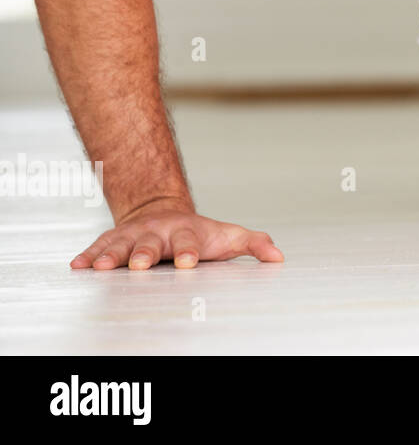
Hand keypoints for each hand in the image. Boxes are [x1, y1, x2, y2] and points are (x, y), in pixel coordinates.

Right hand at [71, 201, 283, 269]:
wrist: (165, 212)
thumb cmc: (201, 233)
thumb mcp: (228, 236)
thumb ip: (254, 245)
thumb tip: (279, 258)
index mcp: (187, 232)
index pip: (189, 242)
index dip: (188, 252)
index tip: (187, 263)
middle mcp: (158, 231)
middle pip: (150, 242)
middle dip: (143, 253)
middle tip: (137, 266)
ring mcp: (134, 234)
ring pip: (120, 244)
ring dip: (110, 255)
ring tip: (99, 268)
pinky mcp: (114, 239)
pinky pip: (99, 246)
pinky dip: (88, 255)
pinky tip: (77, 266)